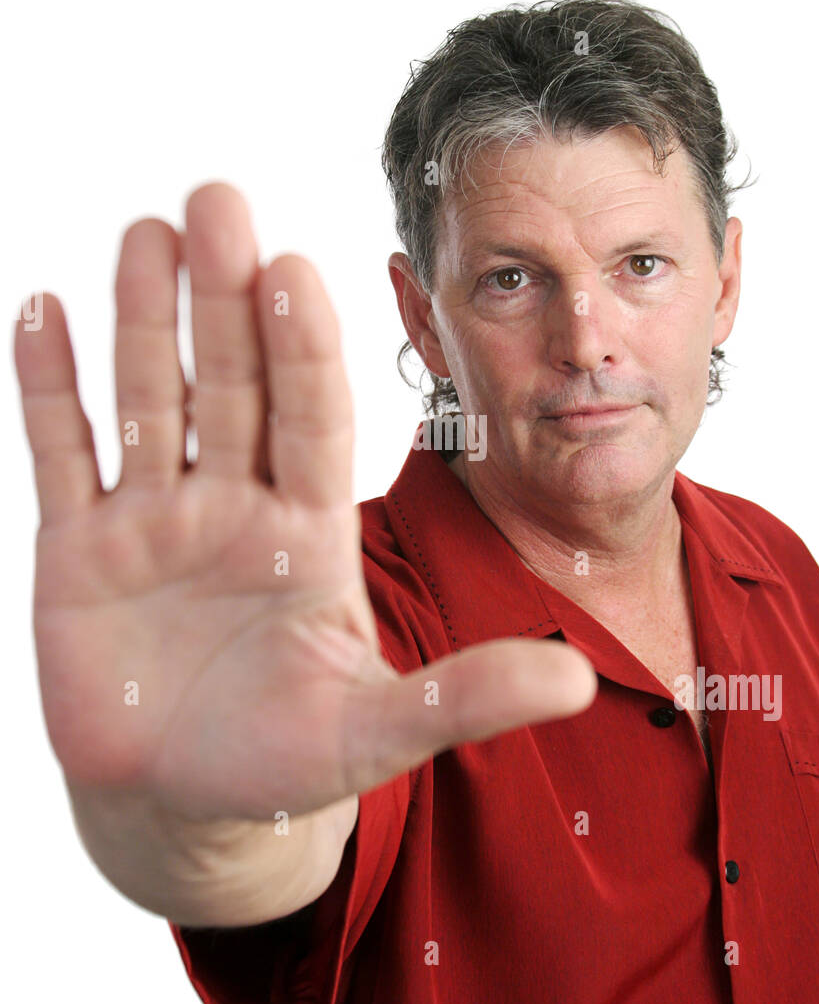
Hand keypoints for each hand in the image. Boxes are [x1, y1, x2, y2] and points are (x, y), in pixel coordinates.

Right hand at [14, 183, 596, 826]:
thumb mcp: (378, 731)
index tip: (299, 268)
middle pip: (231, 384)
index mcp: (309, 531)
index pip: (312, 418)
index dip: (302, 348)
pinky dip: (50, 387)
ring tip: (146, 233)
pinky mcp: (77, 551)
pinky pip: (64, 454)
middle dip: (224, 298)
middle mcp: (234, 506)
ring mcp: (153, 522)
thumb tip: (580, 678)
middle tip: (219, 200)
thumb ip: (467, 697)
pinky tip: (41, 310)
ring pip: (150, 398)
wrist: (187, 804)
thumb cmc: (287, 761)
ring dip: (144, 319)